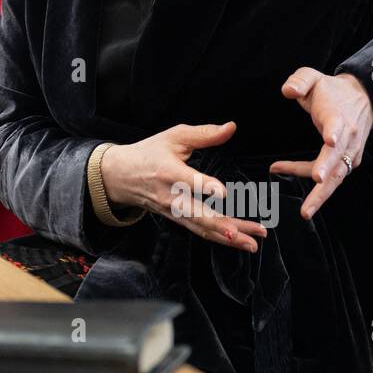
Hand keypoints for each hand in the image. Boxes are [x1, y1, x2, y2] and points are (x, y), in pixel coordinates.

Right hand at [100, 122, 267, 252]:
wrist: (120, 176)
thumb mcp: (173, 137)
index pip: (188, 180)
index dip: (205, 186)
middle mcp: (170, 196)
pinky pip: (199, 231)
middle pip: (198, 215)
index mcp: (169, 172)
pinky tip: (239, 241)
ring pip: (202, 228)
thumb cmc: (150, 153)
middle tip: (251, 234)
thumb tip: (231, 128)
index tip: (224, 192)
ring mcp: (172, 211)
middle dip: (225, 226)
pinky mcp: (175, 219)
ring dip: (229, 238)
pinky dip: (219, 239)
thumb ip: (204, 134)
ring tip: (252, 245)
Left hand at [270, 68, 372, 219]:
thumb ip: (299, 81)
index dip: (334, 135)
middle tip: (313, 187)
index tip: (330, 141)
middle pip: (338, 160)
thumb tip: (287, 91)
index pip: (338, 127)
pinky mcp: (350, 161)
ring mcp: (351, 152)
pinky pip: (333, 177)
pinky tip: (305, 201)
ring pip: (337, 177)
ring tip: (306, 212)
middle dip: (325, 176)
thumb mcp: (313, 77)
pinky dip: (319, 189)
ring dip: (322, 194)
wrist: (363, 97)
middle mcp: (347, 139)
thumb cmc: (331, 90)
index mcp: (338, 117)